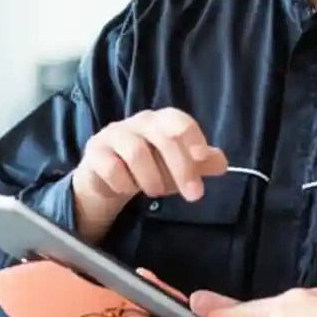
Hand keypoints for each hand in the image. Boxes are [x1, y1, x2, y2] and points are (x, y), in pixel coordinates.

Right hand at [72, 108, 227, 242]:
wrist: (107, 177)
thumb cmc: (149, 167)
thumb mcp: (178, 166)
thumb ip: (202, 163)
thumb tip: (222, 163)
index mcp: (160, 121)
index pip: (178, 121)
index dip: (193, 136)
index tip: (203, 157)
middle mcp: (137, 123)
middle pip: (162, 138)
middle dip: (181, 168)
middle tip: (194, 195)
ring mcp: (113, 136)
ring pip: (135, 152)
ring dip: (151, 178)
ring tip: (154, 193)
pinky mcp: (94, 153)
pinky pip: (110, 166)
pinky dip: (123, 182)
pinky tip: (126, 189)